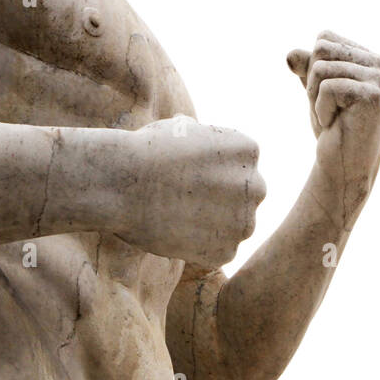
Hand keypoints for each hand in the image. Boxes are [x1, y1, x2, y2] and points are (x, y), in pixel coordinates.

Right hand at [92, 117, 265, 267]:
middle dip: (221, 201)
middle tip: (183, 201)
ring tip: (177, 218)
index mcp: (248, 150)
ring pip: (235, 228)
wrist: (123, 183)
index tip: (186, 174)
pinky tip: (175, 235)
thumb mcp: (176, 129)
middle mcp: (255, 185)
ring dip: (213, 227)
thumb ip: (196, 134)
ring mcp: (243, 222)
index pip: (240, 168)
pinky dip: (200, 249)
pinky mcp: (225, 251)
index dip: (212, 173)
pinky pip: (219, 252)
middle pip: (244, 198)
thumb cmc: (145, 151)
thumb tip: (190, 126)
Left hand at [286, 30, 379, 199]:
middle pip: (322, 48)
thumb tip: (289, 53)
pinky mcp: (373, 95)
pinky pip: (326, 87)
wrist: (344, 170)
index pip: (326, 38)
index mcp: (375, 59)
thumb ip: (307, 67)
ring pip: (321, 67)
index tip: (330, 95)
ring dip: (315, 97)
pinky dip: (321, 109)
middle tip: (329, 109)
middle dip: (313, 81)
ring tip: (334, 118)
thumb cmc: (334, 129)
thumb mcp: (317, 91)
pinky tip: (337, 125)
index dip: (314, 67)